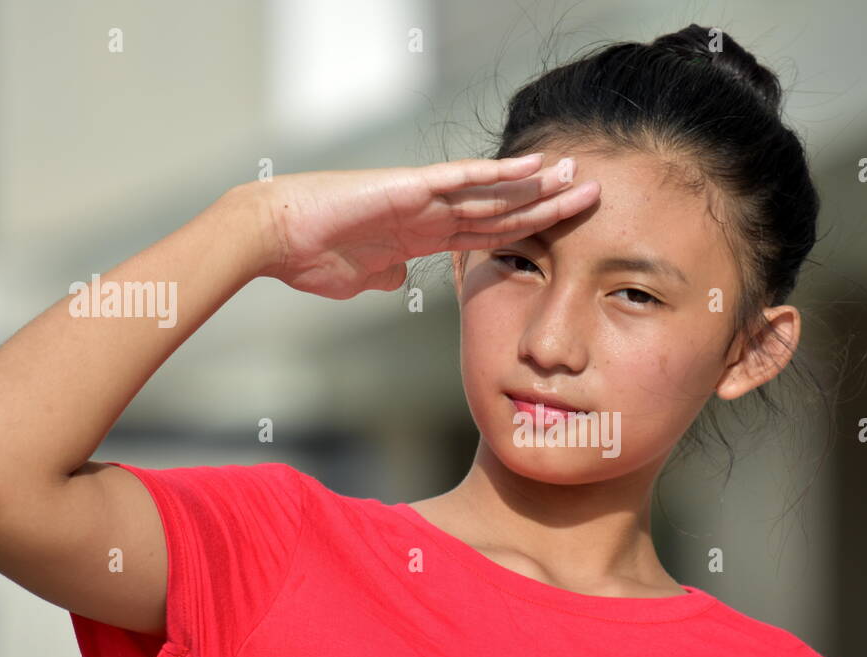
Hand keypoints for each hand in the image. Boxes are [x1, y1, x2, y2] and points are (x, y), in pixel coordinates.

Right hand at [249, 155, 599, 298]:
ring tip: (576, 176)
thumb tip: (400, 281)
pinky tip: (533, 166)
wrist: (275, 238)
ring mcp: (424, 198)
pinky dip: (500, 173)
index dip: (527, 232)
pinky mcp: (411, 187)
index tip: (559, 232)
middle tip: (591, 194)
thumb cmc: (309, 258)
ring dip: (537, 186)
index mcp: (423, 237)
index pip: (489, 234)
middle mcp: (431, 213)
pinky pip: (464, 178)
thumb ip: (385, 277)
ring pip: (494, 192)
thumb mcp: (362, 278)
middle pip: (503, 210)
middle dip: (547, 204)